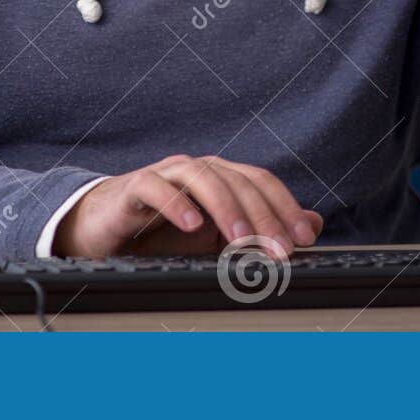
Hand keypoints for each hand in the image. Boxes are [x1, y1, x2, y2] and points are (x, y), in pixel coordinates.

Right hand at [52, 154, 324, 258]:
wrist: (104, 229)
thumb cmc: (161, 231)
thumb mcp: (219, 237)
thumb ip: (264, 227)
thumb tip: (314, 223)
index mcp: (220, 177)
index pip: (260, 182)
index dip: (284, 207)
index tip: (303, 239)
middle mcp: (197, 170)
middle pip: (237, 181)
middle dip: (263, 216)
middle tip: (279, 249)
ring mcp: (166, 175)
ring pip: (202, 177)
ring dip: (226, 207)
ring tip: (241, 237)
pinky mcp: (134, 187)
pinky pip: (156, 187)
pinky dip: (176, 203)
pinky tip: (191, 224)